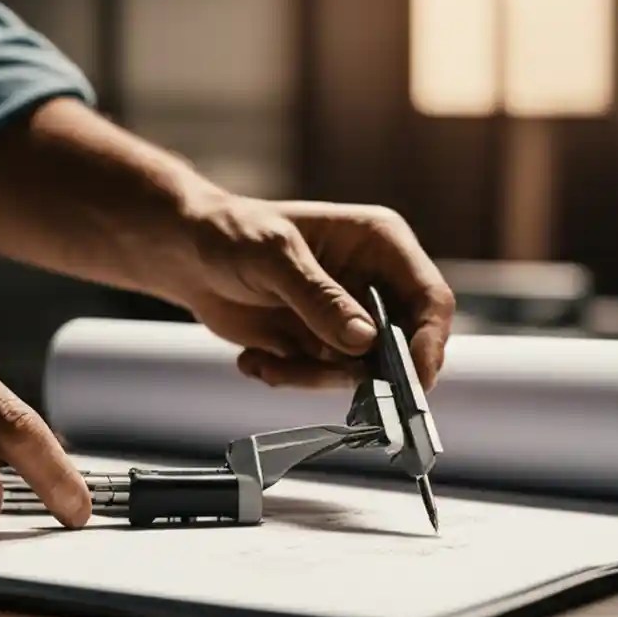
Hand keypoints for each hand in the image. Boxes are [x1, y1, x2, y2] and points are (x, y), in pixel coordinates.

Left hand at [0, 99, 452, 388]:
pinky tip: (254, 358)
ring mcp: (349, 318)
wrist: (186, 255)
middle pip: (405, 347)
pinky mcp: (321, 344)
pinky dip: (290, 379)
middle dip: (366, 374)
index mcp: (381, 244)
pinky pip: (323, 381)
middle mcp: (374, 282)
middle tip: (320, 378)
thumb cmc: (230, 235)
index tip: (411, 380)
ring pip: (360, 374)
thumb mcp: (274, 259)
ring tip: (266, 358)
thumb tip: (364, 341)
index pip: (431, 300)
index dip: (429, 344)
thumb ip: (318, 299)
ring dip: (313, 377)